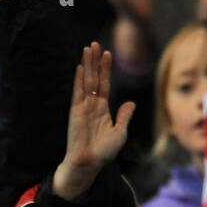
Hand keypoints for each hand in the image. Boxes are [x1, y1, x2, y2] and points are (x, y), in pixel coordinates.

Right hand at [53, 44, 135, 200]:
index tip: (107, 53)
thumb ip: (124, 116)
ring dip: (87, 64)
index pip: (104, 84)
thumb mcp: (120, 131)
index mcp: (102, 110)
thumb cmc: (104, 152)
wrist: (90, 163)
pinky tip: (80, 66)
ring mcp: (83, 107)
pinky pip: (78, 92)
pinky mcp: (76, 112)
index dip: (106, 69)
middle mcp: (92, 105)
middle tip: (95, 43)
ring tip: (88, 48)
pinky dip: (79, 79)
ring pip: (86, 81)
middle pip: (94, 78)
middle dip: (95, 61)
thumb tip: (130, 103)